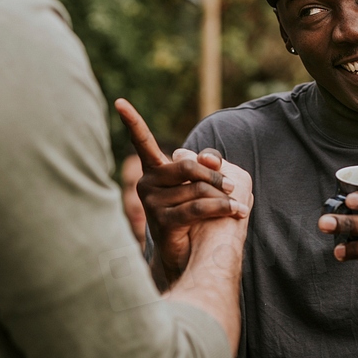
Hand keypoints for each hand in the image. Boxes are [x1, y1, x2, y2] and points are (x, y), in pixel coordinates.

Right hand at [114, 99, 249, 284]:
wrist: (187, 255)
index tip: (119, 101)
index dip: (132, 121)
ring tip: (238, 205)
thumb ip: (205, 166)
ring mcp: (151, 203)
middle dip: (214, 176)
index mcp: (154, 170)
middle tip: (234, 186)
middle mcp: (147, 183)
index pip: (142, 141)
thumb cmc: (194, 215)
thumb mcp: (201, 185)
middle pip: (187, 166)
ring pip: (197, 190)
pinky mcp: (162, 221)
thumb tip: (209, 156)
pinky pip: (198, 207)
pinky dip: (223, 208)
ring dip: (223, 198)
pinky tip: (238, 212)